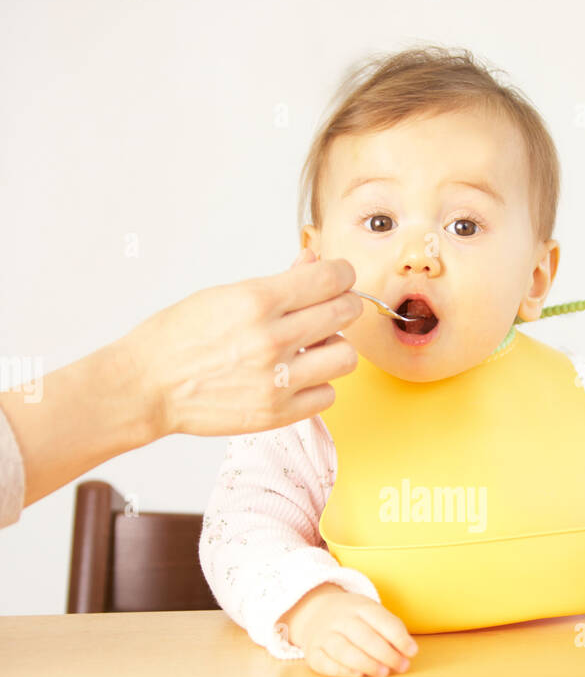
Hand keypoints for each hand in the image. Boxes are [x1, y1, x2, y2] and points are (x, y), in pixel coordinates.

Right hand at [126, 248, 361, 438]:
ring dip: (334, 349)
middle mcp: (271, 339)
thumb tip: (314, 262)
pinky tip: (297, 377)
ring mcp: (277, 380)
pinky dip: (318, 385)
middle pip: (345, 313)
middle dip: (343, 306)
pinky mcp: (277, 413)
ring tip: (312, 349)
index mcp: (256, 301)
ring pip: (345, 357)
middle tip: (329, 310)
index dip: (341, 275)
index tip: (338, 279)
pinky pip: (328, 395)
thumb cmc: (179, 338)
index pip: (331, 278)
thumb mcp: (225, 295)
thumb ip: (278, 282)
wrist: (147, 386)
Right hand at [281, 585, 417, 676]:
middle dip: (385, 654)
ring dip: (366, 663)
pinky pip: (325, 663)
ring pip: (343, 650)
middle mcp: (340, 619)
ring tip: (383, 673)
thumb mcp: (373, 614)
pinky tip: (358, 675)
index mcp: (360, 606)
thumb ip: (391, 630)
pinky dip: (341, 670)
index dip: (399, 638)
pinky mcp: (312, 653)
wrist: (315, 613)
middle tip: (401, 666)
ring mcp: (323, 635)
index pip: (382, 620)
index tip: (412, 652)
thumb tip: (408, 652)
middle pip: (364, 637)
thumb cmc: (355, 619)